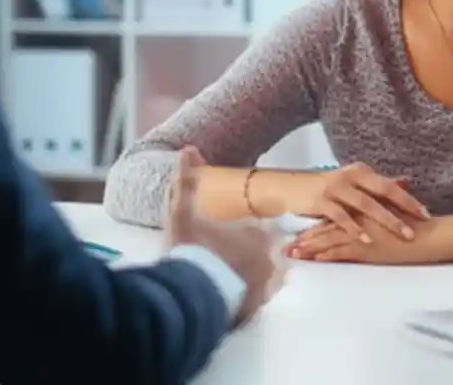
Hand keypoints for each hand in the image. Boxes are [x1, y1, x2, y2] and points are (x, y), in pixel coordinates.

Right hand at [169, 147, 284, 325]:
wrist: (192, 292)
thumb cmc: (190, 249)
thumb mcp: (181, 210)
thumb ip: (186, 181)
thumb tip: (188, 148)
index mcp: (255, 231)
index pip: (264, 226)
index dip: (250, 229)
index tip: (237, 234)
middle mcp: (268, 254)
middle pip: (270, 251)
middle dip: (256, 253)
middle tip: (232, 258)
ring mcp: (266, 282)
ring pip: (271, 275)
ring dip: (258, 275)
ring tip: (235, 279)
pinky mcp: (259, 305)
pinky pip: (262, 298)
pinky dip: (253, 297)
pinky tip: (237, 297)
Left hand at [285, 211, 451, 264]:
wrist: (430, 234)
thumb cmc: (416, 225)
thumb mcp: (393, 216)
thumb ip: (378, 214)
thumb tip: (368, 216)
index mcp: (363, 210)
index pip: (334, 217)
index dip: (315, 226)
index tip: (299, 232)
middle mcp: (358, 220)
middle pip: (325, 228)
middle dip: (305, 239)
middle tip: (288, 247)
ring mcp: (362, 234)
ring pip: (329, 240)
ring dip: (310, 248)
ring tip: (293, 255)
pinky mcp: (368, 248)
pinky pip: (343, 252)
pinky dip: (328, 255)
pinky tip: (315, 260)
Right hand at [292, 162, 430, 243]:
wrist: (290, 188)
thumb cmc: (326, 189)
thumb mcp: (353, 184)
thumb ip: (378, 185)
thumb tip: (407, 182)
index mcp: (361, 172)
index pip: (390, 186)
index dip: (409, 199)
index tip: (426, 214)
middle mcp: (351, 177)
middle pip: (382, 192)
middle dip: (402, 210)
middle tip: (419, 226)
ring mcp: (336, 188)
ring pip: (365, 205)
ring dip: (385, 220)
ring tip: (401, 234)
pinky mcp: (322, 201)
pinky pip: (342, 216)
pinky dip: (355, 228)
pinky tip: (367, 239)